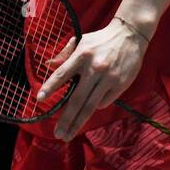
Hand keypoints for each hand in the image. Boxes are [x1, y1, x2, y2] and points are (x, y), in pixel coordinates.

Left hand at [35, 17, 150, 140]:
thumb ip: (65, 54)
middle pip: (76, 98)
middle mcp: (94, 68)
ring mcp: (108, 78)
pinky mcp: (120, 84)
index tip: (39, 98)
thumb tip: (48, 64)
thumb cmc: (101, 39)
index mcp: (82, 55)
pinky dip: (96, 106)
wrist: (130, 34)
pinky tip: (91, 107)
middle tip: (57, 133)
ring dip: (78, 122)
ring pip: (90, 106)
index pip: (62, 74)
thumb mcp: (81, 41)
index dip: (50, 87)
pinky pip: (104, 102)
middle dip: (65, 118)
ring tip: (68, 134)